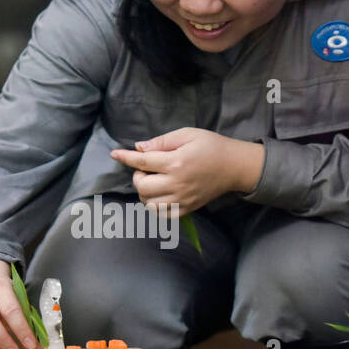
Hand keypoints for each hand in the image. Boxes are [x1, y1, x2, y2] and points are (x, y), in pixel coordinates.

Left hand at [109, 128, 264, 216]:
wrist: (234, 166)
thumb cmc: (211, 146)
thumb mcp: (187, 134)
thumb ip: (161, 141)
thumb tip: (139, 148)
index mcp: (176, 162)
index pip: (142, 161)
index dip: (125, 157)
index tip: (115, 154)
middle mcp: (178, 183)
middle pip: (142, 186)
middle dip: (138, 176)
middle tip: (146, 168)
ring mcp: (183, 199)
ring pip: (149, 203)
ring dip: (145, 192)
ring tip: (154, 181)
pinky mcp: (188, 208)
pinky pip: (163, 214)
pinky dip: (155, 206)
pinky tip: (160, 194)